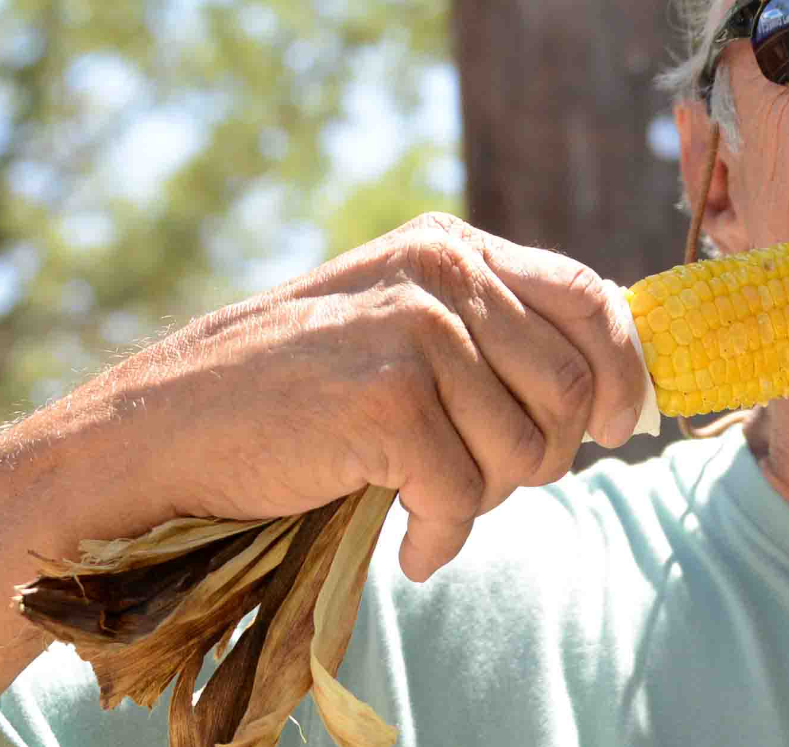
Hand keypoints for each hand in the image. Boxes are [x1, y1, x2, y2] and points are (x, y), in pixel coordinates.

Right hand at [48, 212, 651, 581]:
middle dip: (543, 455)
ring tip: (424, 498)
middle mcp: (443, 272)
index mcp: (453, 246)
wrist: (166, 429)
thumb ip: (490, 333)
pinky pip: (463, 497)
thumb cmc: (291, 391)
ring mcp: (416, 330)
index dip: (623, 370)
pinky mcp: (388, 398)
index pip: (591, 297)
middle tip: (482, 481)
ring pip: (524, 450)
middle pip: (568, 386)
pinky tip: (405, 541)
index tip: (616, 426)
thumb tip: (610, 386)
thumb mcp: (399, 324)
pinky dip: (440, 538)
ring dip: (484, 498)